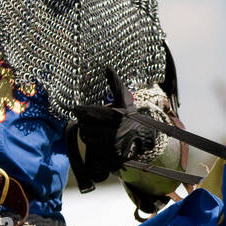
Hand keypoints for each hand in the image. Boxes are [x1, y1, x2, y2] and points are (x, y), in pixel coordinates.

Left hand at [68, 68, 151, 189]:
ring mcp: (112, 145)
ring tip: (97, 132)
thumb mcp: (124, 98)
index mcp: (114, 115)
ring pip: (87, 139)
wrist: (145, 137)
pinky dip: (94, 146)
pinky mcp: (111, 157)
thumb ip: (115, 83)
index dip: (80, 111)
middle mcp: (113, 130)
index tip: (80, 110)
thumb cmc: (130, 115)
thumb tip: (107, 67)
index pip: (85, 112)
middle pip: (84, 127)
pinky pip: (93, 151)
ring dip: (88, 135)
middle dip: (85, 124)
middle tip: (91, 122)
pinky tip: (101, 143)